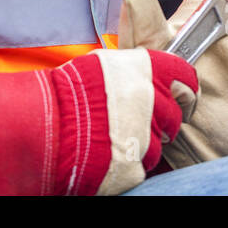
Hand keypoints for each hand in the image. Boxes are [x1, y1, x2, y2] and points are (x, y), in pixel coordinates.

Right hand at [0, 48, 198, 194]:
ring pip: (159, 144)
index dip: (185, 87)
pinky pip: (143, 167)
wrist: (42, 127)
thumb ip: (134, 66)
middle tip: (139, 120)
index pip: (185, 76)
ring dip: (143, 143)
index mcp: (145, 71)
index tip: (182, 94)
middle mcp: (151, 102)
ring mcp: (144, 137)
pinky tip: (109, 154)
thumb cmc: (66, 91)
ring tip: (114, 137)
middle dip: (162, 119)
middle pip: (175, 115)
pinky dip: (129, 163)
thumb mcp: (102, 64)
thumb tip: (149, 60)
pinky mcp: (134, 167)